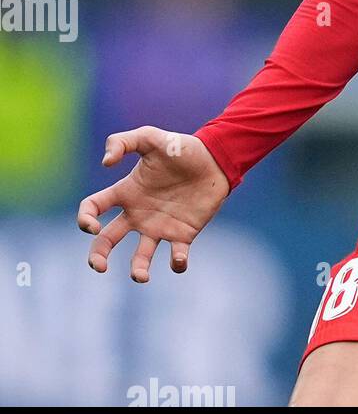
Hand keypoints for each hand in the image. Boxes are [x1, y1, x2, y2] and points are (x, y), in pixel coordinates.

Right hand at [77, 126, 230, 282]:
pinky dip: (176, 263)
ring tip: (141, 276)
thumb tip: (105, 163)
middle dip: (97, 258)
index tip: (94, 226)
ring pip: (140, 258)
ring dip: (137, 271)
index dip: (85, 220)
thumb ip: (124, 141)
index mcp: (126, 192)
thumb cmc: (182, 148)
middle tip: (100, 267)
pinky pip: (175, 256)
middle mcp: (137, 214)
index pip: (92, 209)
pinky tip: (178, 258)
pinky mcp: (183, 234)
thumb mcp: (152, 137)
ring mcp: (159, 226)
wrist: (216, 158)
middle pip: (106, 242)